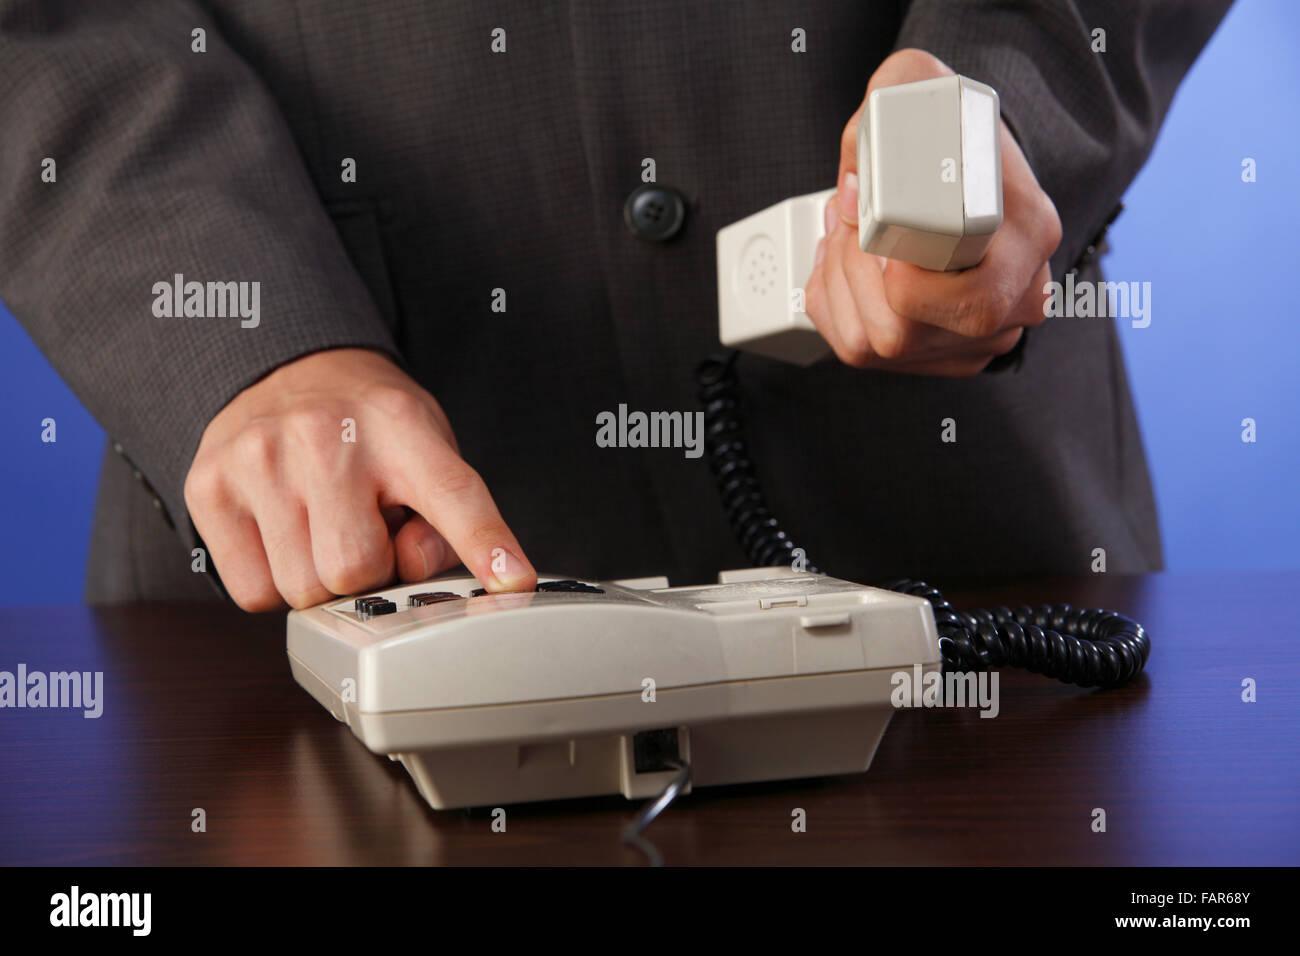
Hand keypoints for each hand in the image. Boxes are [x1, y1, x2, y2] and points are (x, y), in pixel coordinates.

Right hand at [184, 348, 535, 610]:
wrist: (287, 367)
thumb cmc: (368, 422)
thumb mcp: (427, 445)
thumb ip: (443, 515)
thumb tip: (414, 570)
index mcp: (401, 424)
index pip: (452, 492)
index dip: (486, 543)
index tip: (513, 579)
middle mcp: (326, 435)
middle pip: (356, 570)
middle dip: (368, 570)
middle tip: (365, 528)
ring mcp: (259, 457)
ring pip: (302, 589)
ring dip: (320, 577)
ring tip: (325, 522)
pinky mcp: (208, 485)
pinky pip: (253, 592)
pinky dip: (274, 582)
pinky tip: (284, 532)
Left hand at [806, 48, 1062, 375]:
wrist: (966, 154)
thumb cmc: (947, 127)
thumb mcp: (915, 88)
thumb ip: (877, 118)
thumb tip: (854, 192)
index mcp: (1028, 234)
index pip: (973, 301)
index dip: (902, 282)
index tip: (874, 236)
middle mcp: (1016, 296)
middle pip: (907, 333)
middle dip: (852, 279)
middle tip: (844, 227)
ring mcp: (985, 334)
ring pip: (879, 348)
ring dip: (838, 289)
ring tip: (842, 239)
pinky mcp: (948, 352)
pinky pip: (866, 353)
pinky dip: (836, 307)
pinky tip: (845, 269)